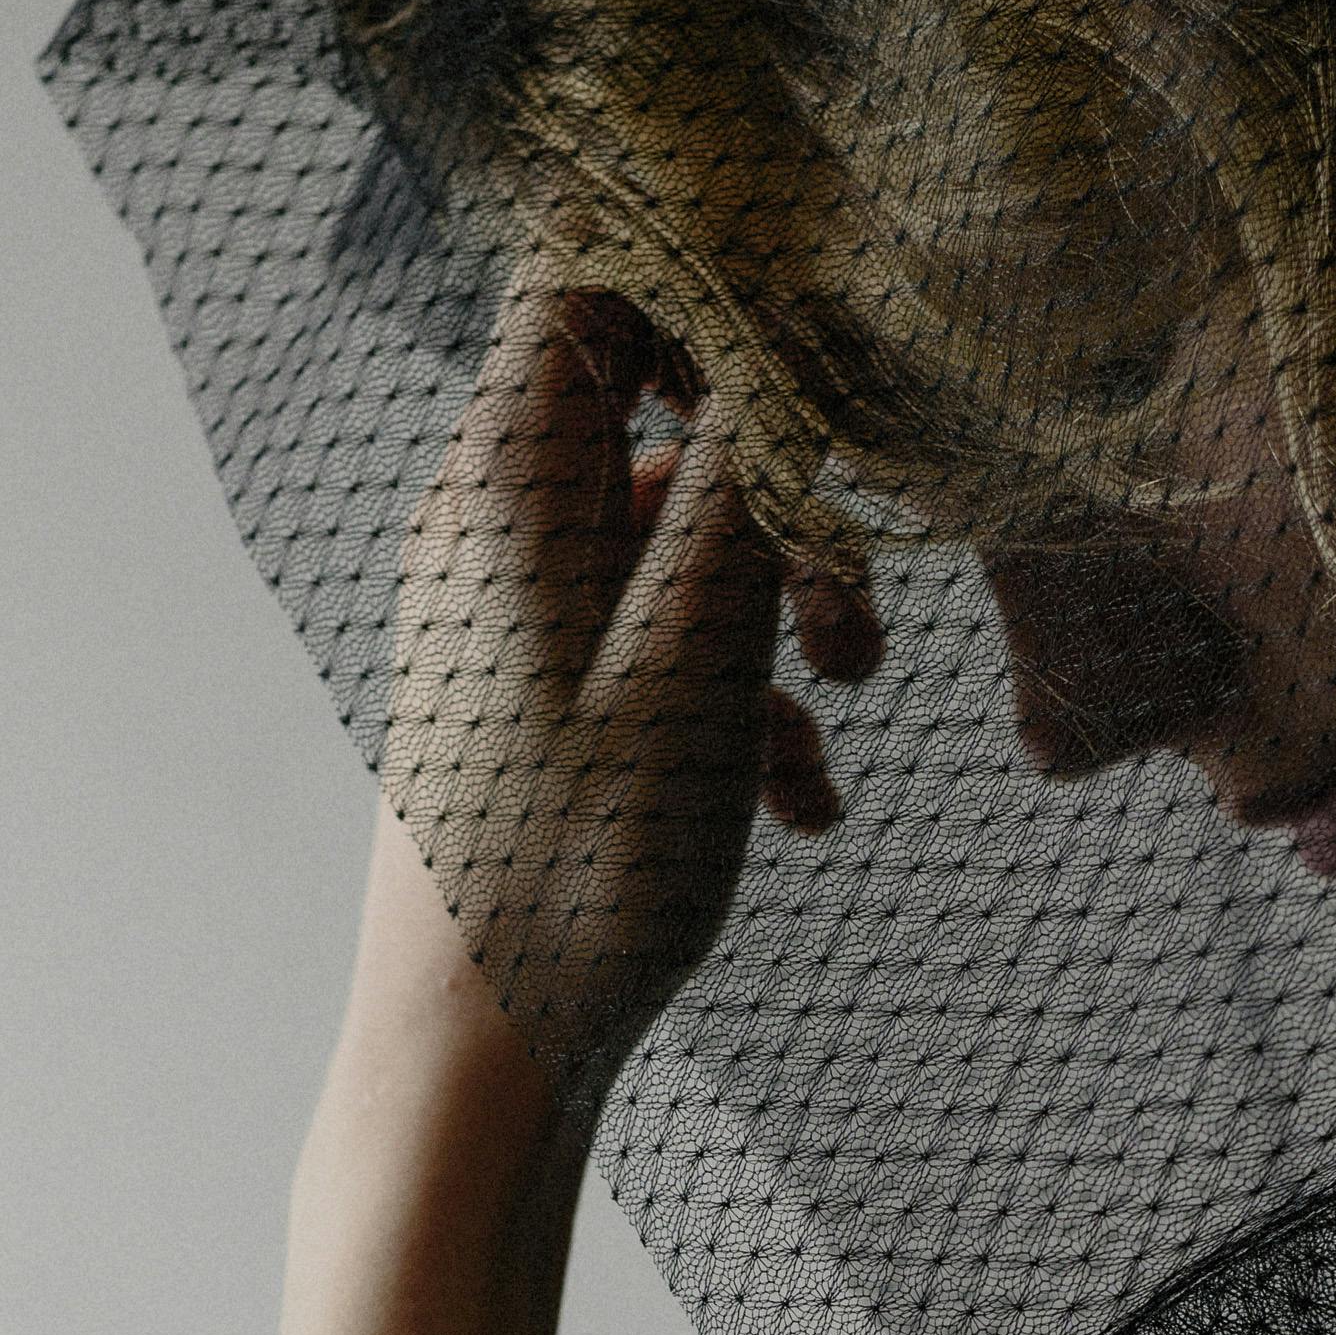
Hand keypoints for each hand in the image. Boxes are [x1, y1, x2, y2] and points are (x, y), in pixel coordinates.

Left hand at [382, 276, 880, 1104]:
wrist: (475, 1054)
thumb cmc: (582, 860)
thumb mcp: (702, 649)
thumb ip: (743, 480)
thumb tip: (774, 353)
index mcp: (506, 478)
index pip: (590, 279)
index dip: (708, 296)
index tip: (808, 385)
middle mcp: (484, 527)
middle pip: (652, 428)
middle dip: (779, 506)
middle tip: (860, 629)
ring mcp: (499, 620)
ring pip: (666, 555)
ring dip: (772, 622)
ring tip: (840, 723)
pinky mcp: (521, 704)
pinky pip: (643, 651)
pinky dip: (727, 704)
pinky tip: (796, 803)